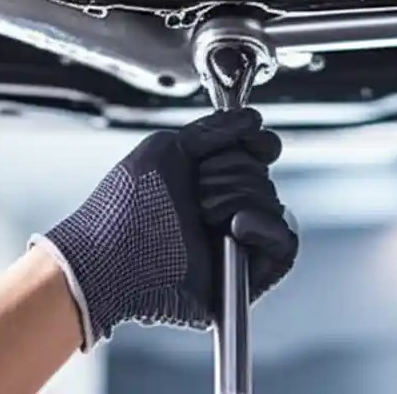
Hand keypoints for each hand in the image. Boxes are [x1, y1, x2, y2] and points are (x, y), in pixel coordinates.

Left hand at [36, 109, 296, 347]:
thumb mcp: (168, 149)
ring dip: (238, 200)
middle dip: (233, 174)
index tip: (256, 142)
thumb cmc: (126, 207)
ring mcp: (236, 244)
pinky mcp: (246, 276)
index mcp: (207, 180)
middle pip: (263, 177)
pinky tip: (238, 226)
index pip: (255, 156)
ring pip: (273, 205)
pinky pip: (285, 246)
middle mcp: (224, 210)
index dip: (260, 146)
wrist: (111, 258)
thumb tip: (253, 120)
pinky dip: (268, 228)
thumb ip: (214, 131)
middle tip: (197, 192)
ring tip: (203, 214)